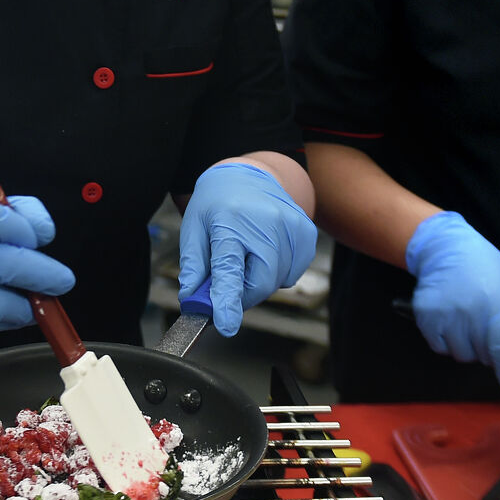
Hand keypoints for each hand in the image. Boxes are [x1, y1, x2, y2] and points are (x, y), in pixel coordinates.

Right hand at [0, 182, 74, 340]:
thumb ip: (3, 208)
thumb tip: (42, 231)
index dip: (27, 229)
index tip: (38, 237)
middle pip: (8, 267)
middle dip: (46, 276)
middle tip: (60, 280)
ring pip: (0, 306)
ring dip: (26, 307)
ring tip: (34, 300)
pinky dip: (0, 321)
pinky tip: (3, 310)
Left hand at [177, 162, 317, 336]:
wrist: (250, 175)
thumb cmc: (218, 203)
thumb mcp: (194, 229)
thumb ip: (193, 267)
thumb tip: (192, 300)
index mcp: (231, 222)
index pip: (229, 269)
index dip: (227, 300)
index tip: (226, 324)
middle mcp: (266, 223)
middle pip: (260, 283)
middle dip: (242, 293)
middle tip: (229, 282)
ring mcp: (291, 228)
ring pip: (277, 281)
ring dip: (258, 281)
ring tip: (247, 254)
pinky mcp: (307, 234)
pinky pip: (292, 273)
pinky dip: (277, 272)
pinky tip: (265, 251)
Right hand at [405, 211, 499, 397]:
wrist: (445, 248)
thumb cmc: (485, 266)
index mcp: (496, 304)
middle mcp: (470, 313)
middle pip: (482, 356)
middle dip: (487, 350)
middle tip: (484, 328)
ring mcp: (445, 316)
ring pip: (461, 354)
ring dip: (466, 345)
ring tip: (466, 322)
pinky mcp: (426, 317)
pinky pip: (440, 347)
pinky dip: (446, 340)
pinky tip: (450, 320)